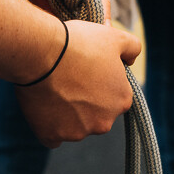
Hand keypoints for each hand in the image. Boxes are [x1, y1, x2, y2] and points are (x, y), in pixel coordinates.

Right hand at [15, 20, 140, 147]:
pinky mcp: (52, 136)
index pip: (114, 95)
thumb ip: (132, 48)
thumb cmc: (79, 44)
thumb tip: (131, 59)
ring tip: (52, 87)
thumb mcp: (114, 37)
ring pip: (74, 125)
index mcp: (121, 101)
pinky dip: (48, 125)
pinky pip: (52, 136)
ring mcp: (77, 132)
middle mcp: (103, 123)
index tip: (85, 71)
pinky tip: (43, 107)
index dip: (99, 82)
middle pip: (95, 114)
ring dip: (65, 112)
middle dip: (85, 102)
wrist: (42, 53)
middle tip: (68, 78)